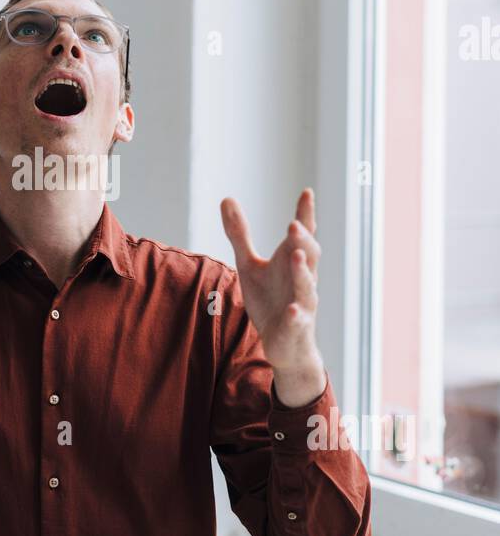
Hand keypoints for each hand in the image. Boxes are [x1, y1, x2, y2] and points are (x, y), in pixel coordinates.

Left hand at [220, 188, 325, 404]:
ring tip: (296, 256)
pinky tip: (291, 310)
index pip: (302, 234)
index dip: (305, 214)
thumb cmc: (270, 300)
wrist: (282, 343)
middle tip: (294, 224)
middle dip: (303, 240)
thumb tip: (226, 199)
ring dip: (302, 272)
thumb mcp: (249, 264)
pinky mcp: (296, 326)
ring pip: (307, 285)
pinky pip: (298, 319)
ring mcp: (302, 302)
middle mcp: (302, 278)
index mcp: (292, 261)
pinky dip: (296, 314)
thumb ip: (240, 234)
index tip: (306, 193)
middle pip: (308, 255)